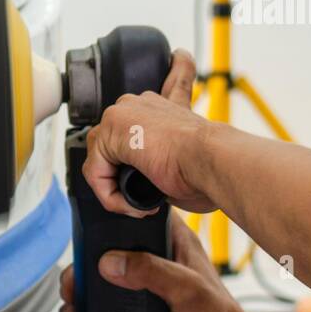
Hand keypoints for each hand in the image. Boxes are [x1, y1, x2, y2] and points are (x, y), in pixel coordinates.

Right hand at [59, 211, 258, 311]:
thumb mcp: (186, 289)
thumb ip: (150, 271)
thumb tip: (109, 262)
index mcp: (168, 246)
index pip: (128, 224)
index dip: (101, 229)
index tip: (84, 245)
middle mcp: (152, 266)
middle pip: (101, 262)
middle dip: (79, 279)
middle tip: (72, 294)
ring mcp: (142, 293)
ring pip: (98, 292)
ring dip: (80, 307)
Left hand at [82, 50, 216, 216]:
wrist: (215, 161)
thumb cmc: (209, 166)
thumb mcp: (186, 157)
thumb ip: (158, 160)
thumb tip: (148, 173)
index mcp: (157, 108)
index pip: (128, 138)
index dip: (132, 170)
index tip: (151, 196)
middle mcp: (137, 106)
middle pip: (108, 153)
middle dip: (121, 182)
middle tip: (146, 203)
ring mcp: (122, 114)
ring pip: (99, 163)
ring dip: (116, 192)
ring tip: (141, 205)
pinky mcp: (110, 130)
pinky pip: (95, 172)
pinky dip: (110, 196)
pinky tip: (135, 204)